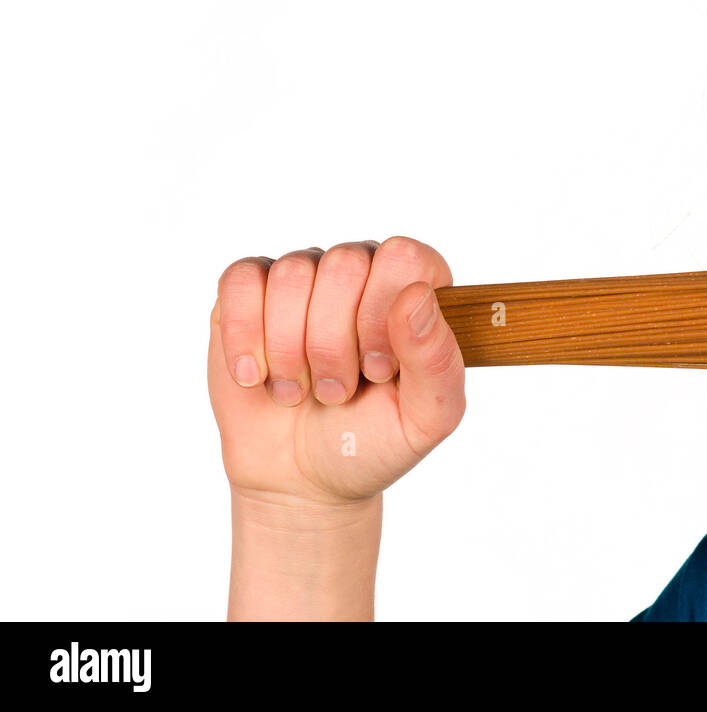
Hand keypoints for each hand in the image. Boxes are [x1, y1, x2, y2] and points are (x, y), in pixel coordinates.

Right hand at [208, 236, 464, 508]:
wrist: (301, 478)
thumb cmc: (372, 440)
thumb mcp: (425, 417)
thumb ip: (437, 357)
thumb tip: (416, 295)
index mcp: (414, 288)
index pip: (402, 257)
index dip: (383, 315)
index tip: (378, 370)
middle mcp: (361, 270)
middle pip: (344, 265)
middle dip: (335, 344)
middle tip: (338, 391)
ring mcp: (304, 276)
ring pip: (291, 274)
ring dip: (290, 350)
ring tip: (300, 390)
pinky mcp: (248, 293)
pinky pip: (240, 282)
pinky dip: (245, 337)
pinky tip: (255, 375)